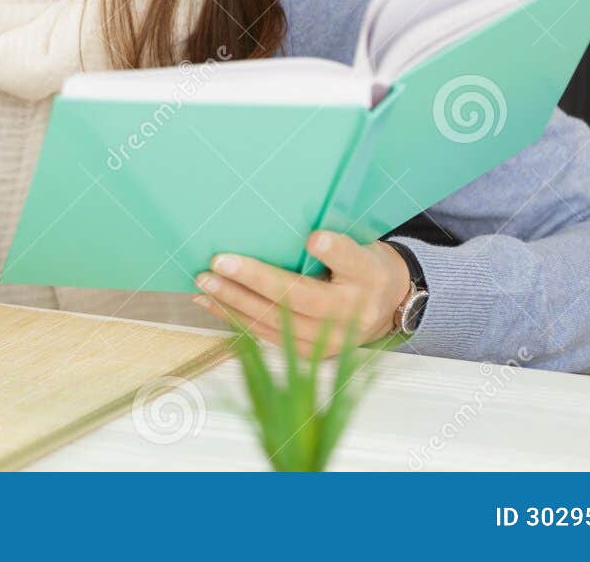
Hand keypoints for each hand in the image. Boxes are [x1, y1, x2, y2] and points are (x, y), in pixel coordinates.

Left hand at [192, 232, 411, 356]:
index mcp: (367, 277)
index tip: (314, 238)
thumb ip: (336, 244)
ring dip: (234, 302)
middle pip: (299, 297)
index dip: (333, 250)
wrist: (384, 308)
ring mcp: (328, 339)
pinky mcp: (309, 353)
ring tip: (206, 283)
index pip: (351, 260)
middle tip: (219, 262)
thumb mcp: (361, 247)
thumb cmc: (363, 268)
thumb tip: (304, 236)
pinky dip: (235, 318)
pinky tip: (211, 303)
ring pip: (276, 321)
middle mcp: (350, 312)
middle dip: (254, 280)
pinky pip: (266, 335)